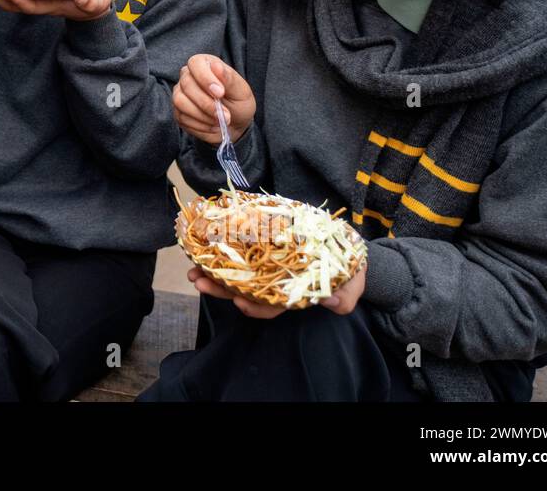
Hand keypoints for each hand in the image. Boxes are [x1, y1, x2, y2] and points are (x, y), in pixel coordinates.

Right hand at [172, 54, 255, 145]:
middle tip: (225, 115)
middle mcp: (188, 76)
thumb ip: (229, 79)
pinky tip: (212, 126)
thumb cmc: (239, 103)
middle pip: (186, 85)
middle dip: (206, 103)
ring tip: (220, 122)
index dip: (205, 78)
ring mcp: (180, 94)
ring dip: (202, 115)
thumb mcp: (241, 91)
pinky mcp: (178, 111)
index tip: (221, 93)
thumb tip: (216, 66)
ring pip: (180, 101)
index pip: (195, 63)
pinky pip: (182, 117)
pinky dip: (200, 125)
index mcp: (205, 64)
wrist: (235, 124)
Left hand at [185, 256, 366, 318]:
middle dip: (220, 288)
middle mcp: (273, 280)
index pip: (270, 304)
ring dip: (213, 271)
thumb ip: (346, 295)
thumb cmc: (346, 266)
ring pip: (235, 272)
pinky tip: (204, 243)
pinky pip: (238, 248)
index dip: (254, 306)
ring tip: (193, 270)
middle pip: (244, 289)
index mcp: (291, 292)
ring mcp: (265, 263)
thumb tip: (333, 300)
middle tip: (199, 282)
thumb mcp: (352, 282)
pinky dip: (221, 248)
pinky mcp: (262, 241)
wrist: (345, 244)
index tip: (239, 302)